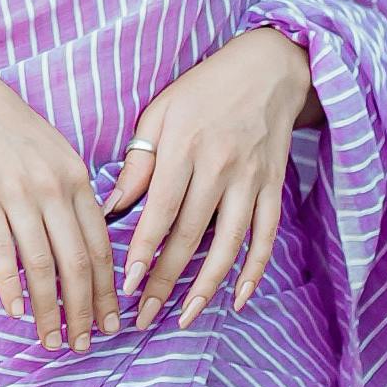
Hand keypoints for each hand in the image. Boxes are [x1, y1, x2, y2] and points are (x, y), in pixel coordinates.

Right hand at [0, 44, 120, 355]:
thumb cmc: (4, 126)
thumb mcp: (52, 151)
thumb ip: (71, 192)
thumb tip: (86, 235)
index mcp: (76, 177)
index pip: (101, 245)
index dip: (108, 290)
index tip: (111, 322)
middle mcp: (54, 187)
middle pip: (78, 262)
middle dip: (85, 310)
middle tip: (85, 344)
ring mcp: (18, 192)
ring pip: (43, 264)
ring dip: (49, 310)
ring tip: (50, 341)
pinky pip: (2, 252)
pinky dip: (11, 286)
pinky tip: (15, 312)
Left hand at [116, 25, 314, 328]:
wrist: (268, 68)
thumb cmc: (202, 89)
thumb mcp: (160, 111)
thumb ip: (138, 161)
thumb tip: (112, 208)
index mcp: (184, 147)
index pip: (160, 210)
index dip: (143, 250)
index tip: (125, 284)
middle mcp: (220, 166)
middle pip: (190, 235)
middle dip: (166, 280)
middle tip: (143, 315)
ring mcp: (251, 179)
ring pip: (229, 244)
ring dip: (207, 286)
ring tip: (185, 317)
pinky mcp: (274, 187)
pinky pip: (266, 236)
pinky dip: (255, 271)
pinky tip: (239, 299)